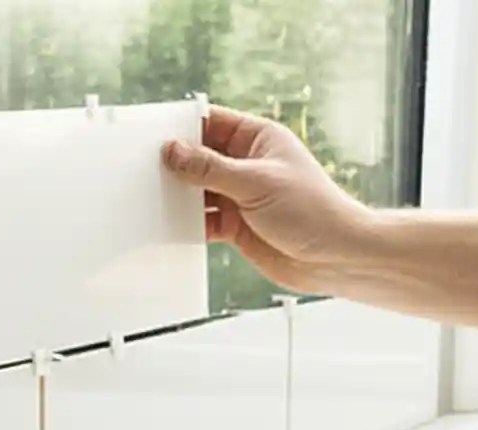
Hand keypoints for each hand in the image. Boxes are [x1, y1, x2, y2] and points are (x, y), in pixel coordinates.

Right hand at [161, 106, 382, 292]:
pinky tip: (169, 227)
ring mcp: (239, 196)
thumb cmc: (311, 210)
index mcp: (257, 138)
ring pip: (197, 191)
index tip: (152, 135)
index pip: (211, 122)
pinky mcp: (235, 226)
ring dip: (178, 197)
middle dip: (174, 164)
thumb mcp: (255, 182)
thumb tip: (172, 151)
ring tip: (151, 200)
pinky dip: (186, 224)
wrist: (335, 258)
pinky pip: (202, 220)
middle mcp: (246, 164)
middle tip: (142, 170)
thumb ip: (209, 169)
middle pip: (199, 157)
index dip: (183, 127)